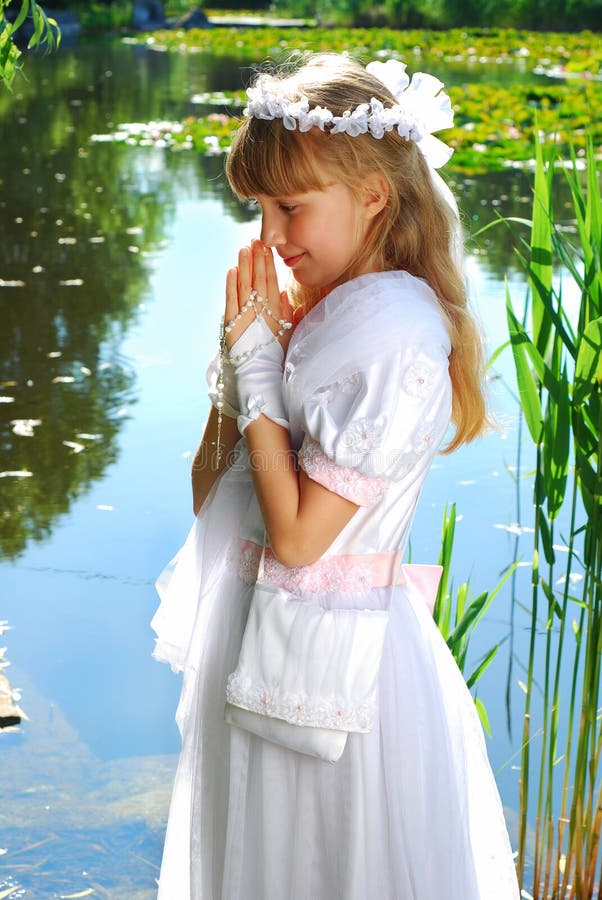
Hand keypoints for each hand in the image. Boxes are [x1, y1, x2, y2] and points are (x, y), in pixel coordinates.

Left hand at [224, 239, 293, 353]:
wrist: (259, 374)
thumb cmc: (275, 355)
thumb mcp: (287, 334)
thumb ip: (287, 313)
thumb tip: (286, 294)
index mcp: (276, 312)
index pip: (272, 281)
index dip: (269, 264)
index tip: (267, 248)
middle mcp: (261, 310)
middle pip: (259, 279)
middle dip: (258, 258)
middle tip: (256, 240)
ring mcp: (245, 315)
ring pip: (245, 284)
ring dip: (245, 265)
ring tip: (244, 248)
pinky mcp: (231, 322)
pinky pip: (231, 298)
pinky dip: (231, 283)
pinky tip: (232, 269)